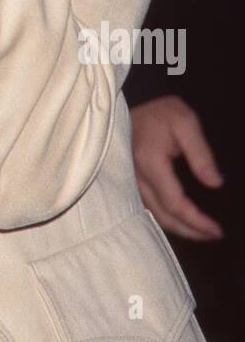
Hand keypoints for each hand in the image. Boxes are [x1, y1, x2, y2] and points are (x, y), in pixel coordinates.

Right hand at [130, 96, 224, 239]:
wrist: (124, 106)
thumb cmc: (158, 112)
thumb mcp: (185, 121)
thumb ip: (201, 153)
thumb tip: (215, 184)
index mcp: (150, 162)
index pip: (175, 203)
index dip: (197, 221)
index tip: (217, 230)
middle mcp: (135, 177)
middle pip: (163, 216)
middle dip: (190, 231)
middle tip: (214, 235)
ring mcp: (129, 181)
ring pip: (153, 215)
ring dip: (178, 228)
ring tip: (201, 232)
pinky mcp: (127, 182)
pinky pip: (146, 208)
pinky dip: (165, 219)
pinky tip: (179, 220)